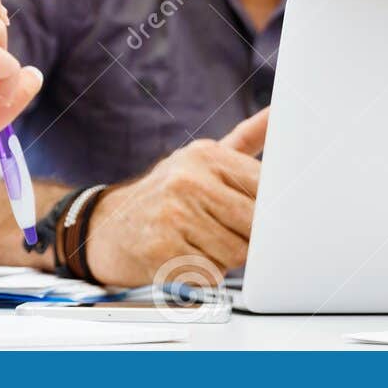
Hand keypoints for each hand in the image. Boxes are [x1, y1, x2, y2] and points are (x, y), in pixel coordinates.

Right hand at [84, 109, 268, 287]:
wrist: (109, 226)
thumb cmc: (167, 194)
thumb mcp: (203, 159)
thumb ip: (246, 138)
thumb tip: (278, 112)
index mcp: (206, 155)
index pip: (265, 186)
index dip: (272, 209)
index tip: (268, 215)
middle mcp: (188, 179)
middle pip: (255, 225)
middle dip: (248, 238)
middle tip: (227, 233)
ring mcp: (173, 214)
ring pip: (236, 254)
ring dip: (226, 259)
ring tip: (201, 244)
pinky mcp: (161, 249)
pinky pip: (211, 274)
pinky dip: (204, 274)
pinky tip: (185, 257)